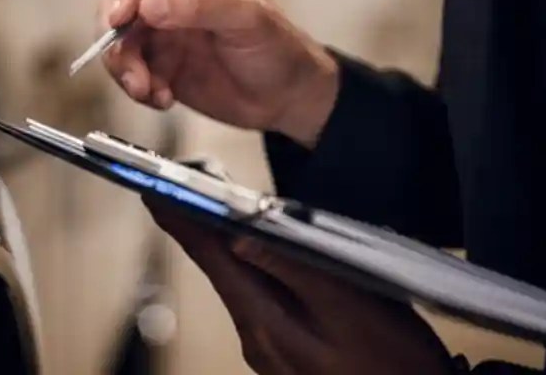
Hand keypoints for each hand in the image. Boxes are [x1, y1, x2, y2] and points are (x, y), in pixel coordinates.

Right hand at [99, 0, 338, 146]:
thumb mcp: (249, 19)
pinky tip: (163, 99)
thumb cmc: (279, 48)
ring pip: (117, 41)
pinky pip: (129, 73)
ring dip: (123, 68)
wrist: (288, 99)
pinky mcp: (158, 67)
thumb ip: (201, 5)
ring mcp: (161, 33)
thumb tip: (150, 4)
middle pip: (117, 1)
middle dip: (116, 35)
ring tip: (148, 90)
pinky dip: (137, 89)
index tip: (123, 17)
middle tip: (126, 63)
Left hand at [148, 201, 454, 374]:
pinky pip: (257, 302)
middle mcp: (256, 338)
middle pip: (217, 270)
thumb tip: (238, 236)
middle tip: (178, 187)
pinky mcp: (284, 353)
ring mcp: (268, 350)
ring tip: (211, 210)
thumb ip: (293, 267)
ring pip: (237, 285)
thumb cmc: (393, 359)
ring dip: (224, 248)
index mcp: (264, 321)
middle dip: (199, 227)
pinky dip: (249, 272)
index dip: (180, 219)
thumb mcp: (350, 304)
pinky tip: (253, 255)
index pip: (208, 257)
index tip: (152, 188)